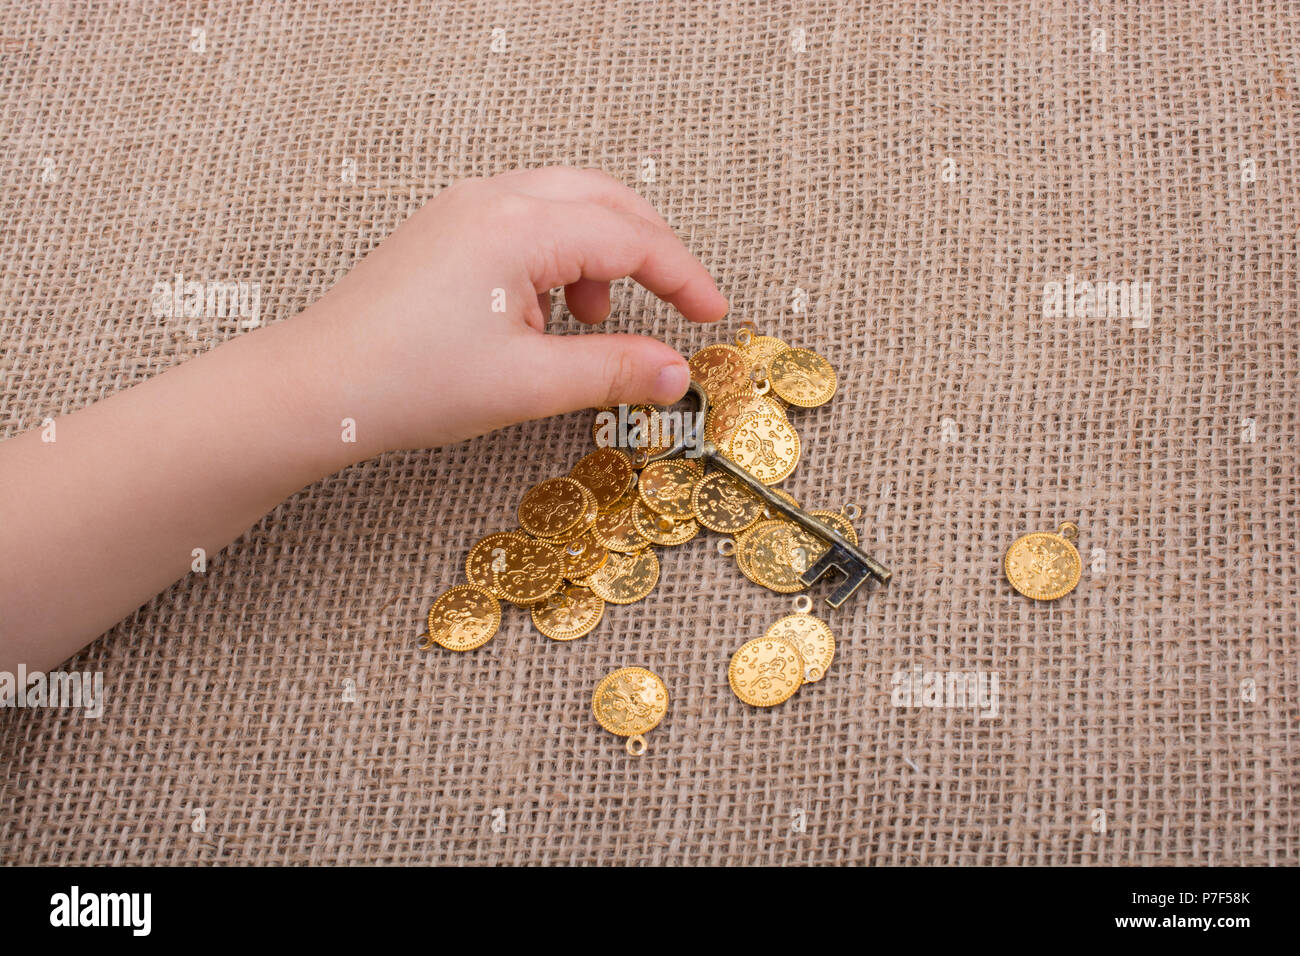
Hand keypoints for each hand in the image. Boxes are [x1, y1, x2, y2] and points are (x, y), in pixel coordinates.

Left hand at [299, 166, 728, 455]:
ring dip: (602, 253)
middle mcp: (492, 199)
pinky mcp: (446, 230)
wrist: (318, 388)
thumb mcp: (529, 385)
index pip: (630, 237)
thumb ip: (614, 371)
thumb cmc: (411, 384)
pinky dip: (560, 256)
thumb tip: (677, 372)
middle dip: (652, 250)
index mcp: (517, 227)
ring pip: (565, 204)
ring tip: (595, 322)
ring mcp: (464, 209)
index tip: (713, 316)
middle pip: (604, 199)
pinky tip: (548, 312)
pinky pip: (526, 220)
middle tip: (681, 301)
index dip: (682, 276)